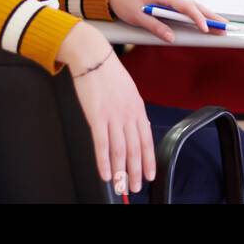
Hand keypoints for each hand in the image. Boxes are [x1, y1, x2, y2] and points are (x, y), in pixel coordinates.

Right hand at [57, 21, 153, 193]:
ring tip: (121, 186)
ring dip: (121, 172)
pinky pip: (101, 144)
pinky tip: (105, 174)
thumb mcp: (129, 91)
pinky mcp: (96, 116)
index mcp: (137, 108)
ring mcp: (113, 116)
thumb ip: (133, 111)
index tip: (150, 175)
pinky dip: (104, 162)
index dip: (148, 160)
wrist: (93, 56)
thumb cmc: (109, 72)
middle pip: (135, 149)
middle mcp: (128, 114)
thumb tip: (136, 128)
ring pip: (119, 150)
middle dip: (136, 171)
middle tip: (135, 187)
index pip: (146, 139)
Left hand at [108, 0, 225, 41]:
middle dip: (211, 16)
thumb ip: (155, 26)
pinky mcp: (169, 5)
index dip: (197, 18)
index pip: (186, 7)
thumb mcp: (137, 17)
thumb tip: (172, 38)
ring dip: (208, 16)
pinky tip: (207, 22)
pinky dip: (199, 16)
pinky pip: (188, 10)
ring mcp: (171, 0)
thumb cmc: (126, 3)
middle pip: (196, 6)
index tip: (206, 29)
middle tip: (226, 27)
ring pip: (194, 7)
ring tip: (222, 26)